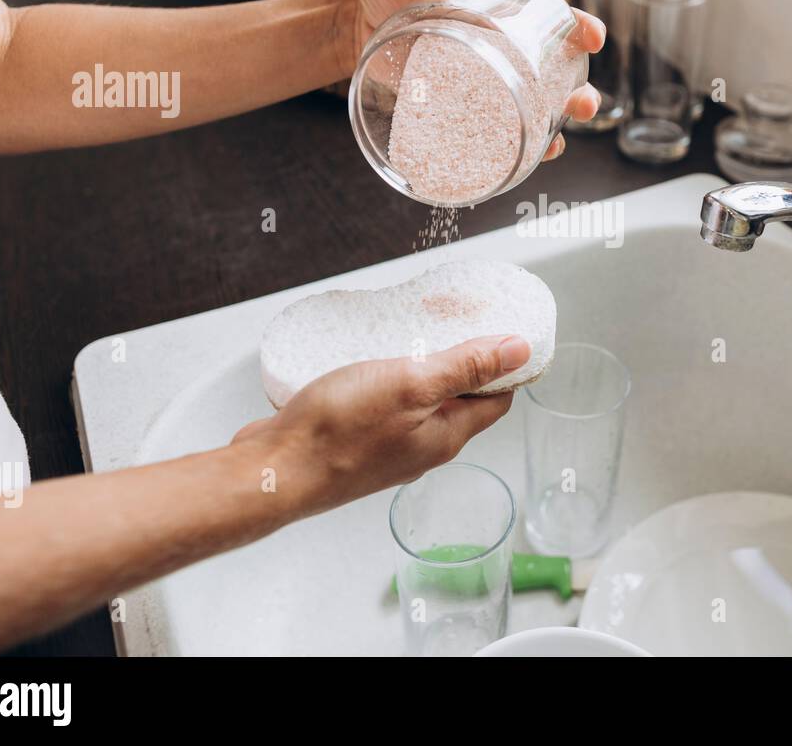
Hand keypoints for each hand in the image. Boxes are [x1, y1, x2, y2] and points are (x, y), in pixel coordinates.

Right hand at [232, 335, 530, 516]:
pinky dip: (385, 380)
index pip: (496, 399)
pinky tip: (366, 360)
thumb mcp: (411, 385)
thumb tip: (518, 350)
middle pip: (459, 399)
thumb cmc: (336, 434)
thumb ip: (466, 367)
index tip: (499, 329)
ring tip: (408, 333)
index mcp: (446, 436)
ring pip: (419, 403)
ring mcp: (388, 448)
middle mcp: (421, 448)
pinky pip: (383, 407)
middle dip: (461, 360)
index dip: (504, 365)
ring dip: (419, 368)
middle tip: (451, 321)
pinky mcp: (355, 442)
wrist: (273, 472)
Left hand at [350, 0, 605, 160]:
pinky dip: (515, 151)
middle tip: (583, 105)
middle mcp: (504, 54)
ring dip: (554, 129)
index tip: (590, 37)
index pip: (554, 22)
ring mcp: (486, 88)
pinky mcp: (463, 114)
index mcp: (503, 16)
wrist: (356, 29)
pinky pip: (496, 135)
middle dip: (579, 93)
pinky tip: (526, 163)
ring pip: (534, 112)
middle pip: (557, 77)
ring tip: (558, 143)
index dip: (580, 29)